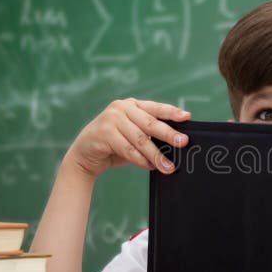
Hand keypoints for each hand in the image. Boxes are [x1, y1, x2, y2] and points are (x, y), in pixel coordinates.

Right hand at [66, 99, 190, 177]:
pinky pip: (128, 149)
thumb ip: (149, 135)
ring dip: (156, 155)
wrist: (84, 154)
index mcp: (132, 105)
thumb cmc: (114, 145)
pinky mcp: (104, 132)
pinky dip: (140, 159)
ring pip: (140, 139)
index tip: (187, 117)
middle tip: (183, 143)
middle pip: (151, 123)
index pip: (156, 107)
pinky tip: (150, 166)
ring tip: (168, 167)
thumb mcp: (133, 136)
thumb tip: (175, 144)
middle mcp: (122, 108)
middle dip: (169, 134)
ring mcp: (111, 118)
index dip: (172, 112)